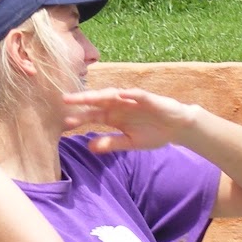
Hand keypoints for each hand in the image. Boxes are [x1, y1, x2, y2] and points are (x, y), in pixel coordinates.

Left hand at [61, 86, 198, 152]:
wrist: (176, 128)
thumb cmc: (153, 134)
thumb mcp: (130, 143)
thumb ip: (111, 143)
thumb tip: (89, 147)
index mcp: (113, 117)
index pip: (92, 116)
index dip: (80, 118)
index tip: (65, 124)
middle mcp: (119, 105)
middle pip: (98, 102)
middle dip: (83, 100)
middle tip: (65, 100)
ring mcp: (132, 100)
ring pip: (113, 95)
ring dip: (101, 94)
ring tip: (88, 96)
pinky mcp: (148, 98)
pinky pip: (137, 94)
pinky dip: (129, 94)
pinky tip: (120, 94)